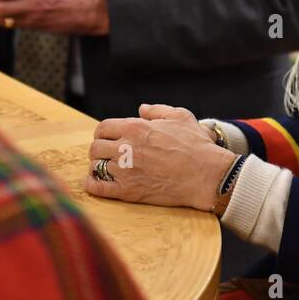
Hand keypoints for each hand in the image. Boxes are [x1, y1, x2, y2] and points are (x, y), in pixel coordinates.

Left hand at [84, 104, 235, 210]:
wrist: (206, 175)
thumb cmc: (196, 145)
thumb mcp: (180, 116)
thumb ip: (157, 110)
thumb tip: (142, 109)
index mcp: (134, 127)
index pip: (103, 128)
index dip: (104, 133)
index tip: (109, 139)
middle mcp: (125, 147)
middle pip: (96, 148)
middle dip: (100, 150)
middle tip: (107, 155)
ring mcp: (125, 170)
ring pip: (96, 167)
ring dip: (99, 168)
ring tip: (106, 169)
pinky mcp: (128, 191)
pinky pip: (98, 188)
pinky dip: (92, 185)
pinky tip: (96, 183)